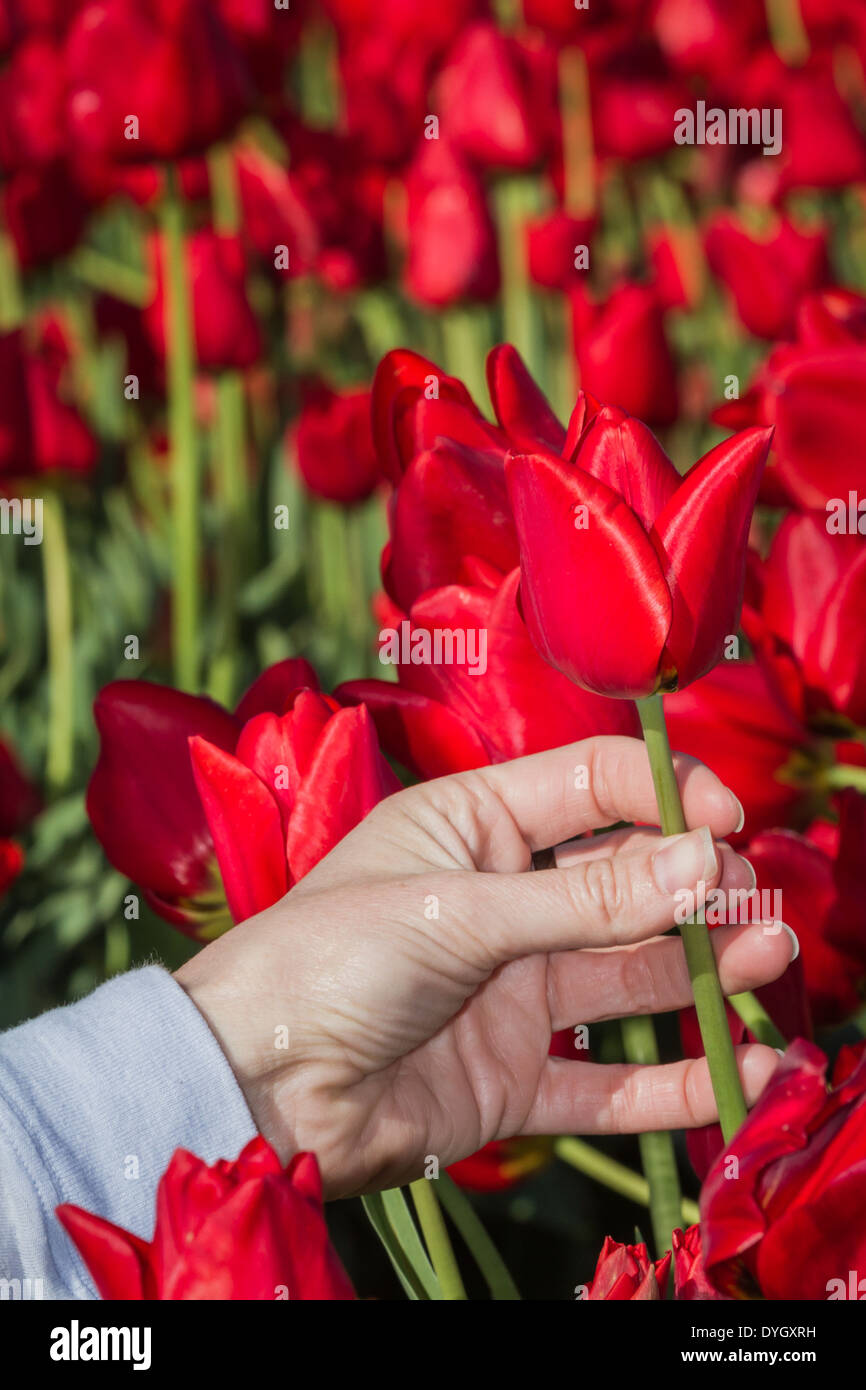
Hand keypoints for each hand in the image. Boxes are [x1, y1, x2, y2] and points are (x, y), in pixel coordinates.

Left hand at [175, 736, 794, 1197]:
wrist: (249, 1089)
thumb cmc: (322, 962)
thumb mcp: (456, 913)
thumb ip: (582, 902)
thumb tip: (699, 863)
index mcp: (473, 826)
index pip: (590, 786)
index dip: (663, 793)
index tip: (726, 819)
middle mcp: (502, 902)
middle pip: (623, 882)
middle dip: (693, 885)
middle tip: (752, 901)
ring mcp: (511, 993)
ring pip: (628, 975)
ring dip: (701, 970)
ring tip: (769, 961)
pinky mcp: (511, 1078)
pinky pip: (606, 1083)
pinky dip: (671, 1084)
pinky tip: (736, 1074)